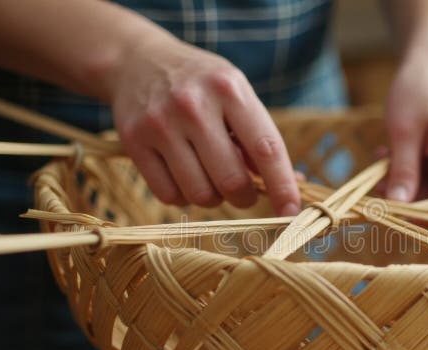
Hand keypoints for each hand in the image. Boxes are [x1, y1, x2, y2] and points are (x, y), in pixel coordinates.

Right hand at [104, 30, 300, 215]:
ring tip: (211, 178)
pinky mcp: (134, 142)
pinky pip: (169, 195)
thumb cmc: (200, 84)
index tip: (291, 210)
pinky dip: (183, 196)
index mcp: (229, 89)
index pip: (266, 148)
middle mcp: (194, 105)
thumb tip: (292, 183)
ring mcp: (161, 124)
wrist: (137, 61)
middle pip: (231, 180)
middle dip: (245, 197)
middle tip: (244, 192)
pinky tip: (185, 176)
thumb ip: (260, 136)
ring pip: (200, 193)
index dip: (282, 185)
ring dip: (213, 199)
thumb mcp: (235, 94)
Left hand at [384, 48, 427, 201]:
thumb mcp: (403, 132)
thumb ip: (402, 172)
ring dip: (404, 183)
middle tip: (376, 178)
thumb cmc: (418, 91)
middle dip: (404, 195)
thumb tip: (396, 208)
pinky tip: (393, 156)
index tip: (381, 207)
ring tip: (384, 159)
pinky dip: (411, 174)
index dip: (411, 213)